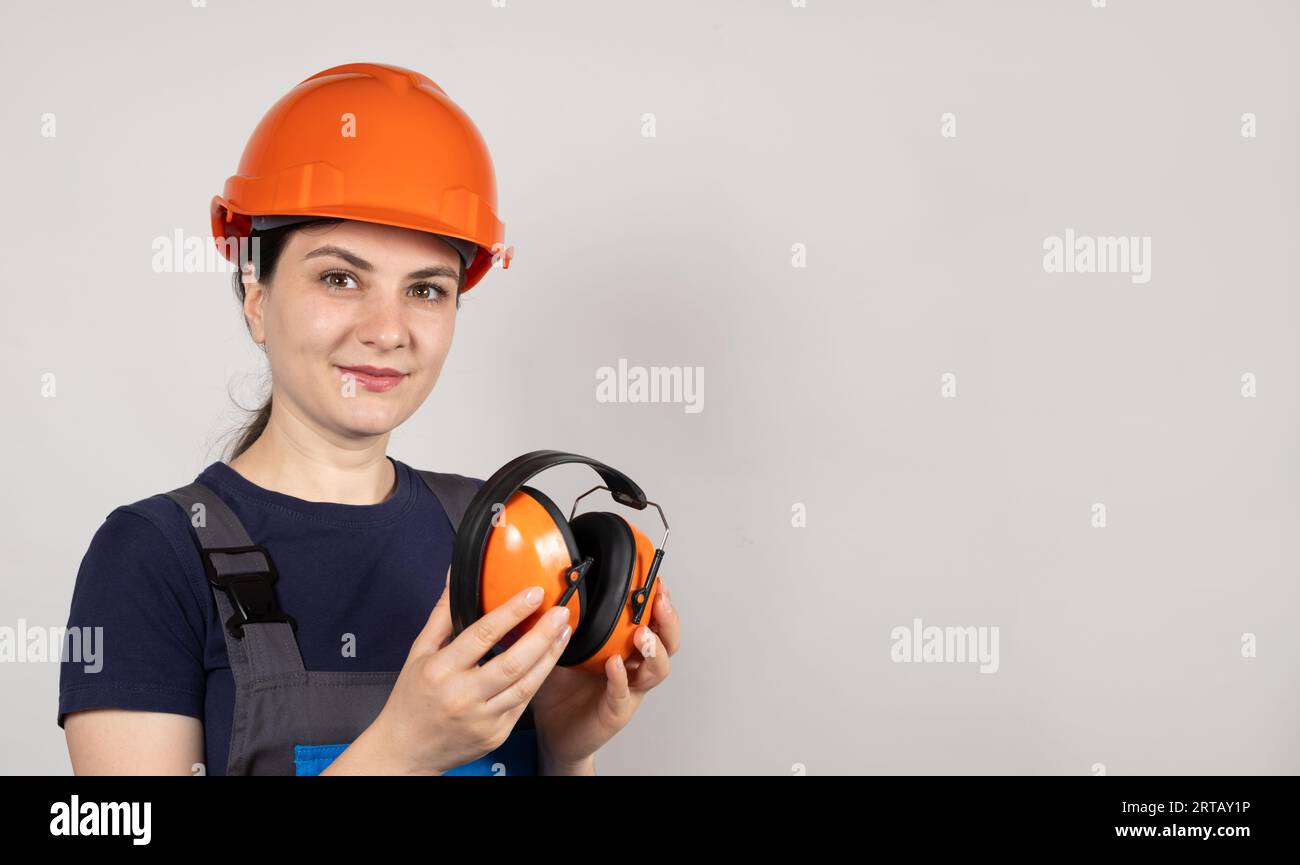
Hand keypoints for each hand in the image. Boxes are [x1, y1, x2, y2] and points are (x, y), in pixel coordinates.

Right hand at [372, 568, 573, 774]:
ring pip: (526, 685)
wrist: (405, 751)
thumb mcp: (419, 653)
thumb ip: (442, 615)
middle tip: (561, 612)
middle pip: (513, 662)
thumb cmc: (411, 699)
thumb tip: (455, 577)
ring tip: (563, 633)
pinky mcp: (495, 735)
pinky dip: (538, 680)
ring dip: (549, 657)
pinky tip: (549, 661)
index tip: (534, 593)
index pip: (482, 635)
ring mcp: (482, 719)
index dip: (512, 611)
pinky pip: (523, 704)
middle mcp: (462, 696)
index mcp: (440, 670)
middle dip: (542, 635)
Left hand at [530, 580, 679, 772]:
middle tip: (660, 602)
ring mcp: (629, 690)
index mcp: (626, 647)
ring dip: (653, 649)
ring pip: (657, 669)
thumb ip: (565, 621)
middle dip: (668, 620)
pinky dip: (621, 678)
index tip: (656, 580)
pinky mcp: (615, 712)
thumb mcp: (562, 645)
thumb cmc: (561, 688)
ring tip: (642, 634)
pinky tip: (614, 665)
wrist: (553, 731)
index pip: (654, 621)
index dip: (660, 601)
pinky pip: (623, 694)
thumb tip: (552, 586)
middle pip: (668, 642)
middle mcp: (635, 666)